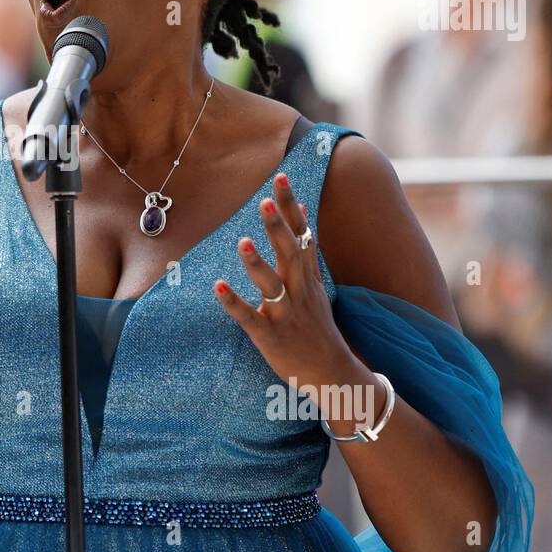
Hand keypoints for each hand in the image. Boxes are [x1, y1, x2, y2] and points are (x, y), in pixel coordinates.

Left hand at [211, 172, 350, 380]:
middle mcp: (298, 291)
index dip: (290, 206)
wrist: (332, 373)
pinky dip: (234, 302)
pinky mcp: (271, 336)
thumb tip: (302, 214)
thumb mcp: (316, 286)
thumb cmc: (317, 328)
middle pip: (288, 253)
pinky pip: (250, 318)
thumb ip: (306, 252)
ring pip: (272, 285)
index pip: (301, 233)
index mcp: (307, 277)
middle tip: (264, 201)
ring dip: (256, 263)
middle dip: (277, 227)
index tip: (280, 177)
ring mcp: (285, 314)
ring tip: (242, 241)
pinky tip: (218, 286)